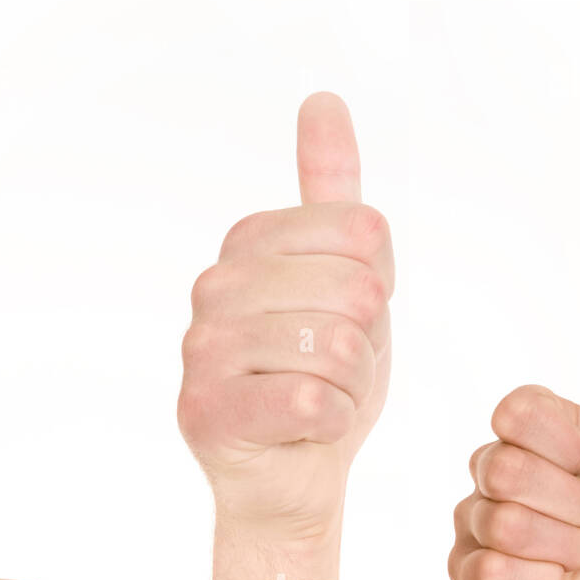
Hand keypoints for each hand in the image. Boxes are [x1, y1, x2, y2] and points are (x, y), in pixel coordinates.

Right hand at [178, 92, 393, 542]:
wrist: (294, 479)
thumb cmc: (321, 380)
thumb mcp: (347, 281)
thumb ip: (334, 198)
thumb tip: (323, 101)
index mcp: (247, 244)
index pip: (362, 232)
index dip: (378, 291)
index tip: (346, 322)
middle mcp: (212, 287)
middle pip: (353, 291)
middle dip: (367, 347)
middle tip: (334, 375)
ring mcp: (201, 348)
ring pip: (335, 348)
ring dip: (352, 389)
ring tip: (321, 402)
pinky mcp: (205, 411)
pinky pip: (313, 400)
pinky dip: (333, 425)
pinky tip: (306, 432)